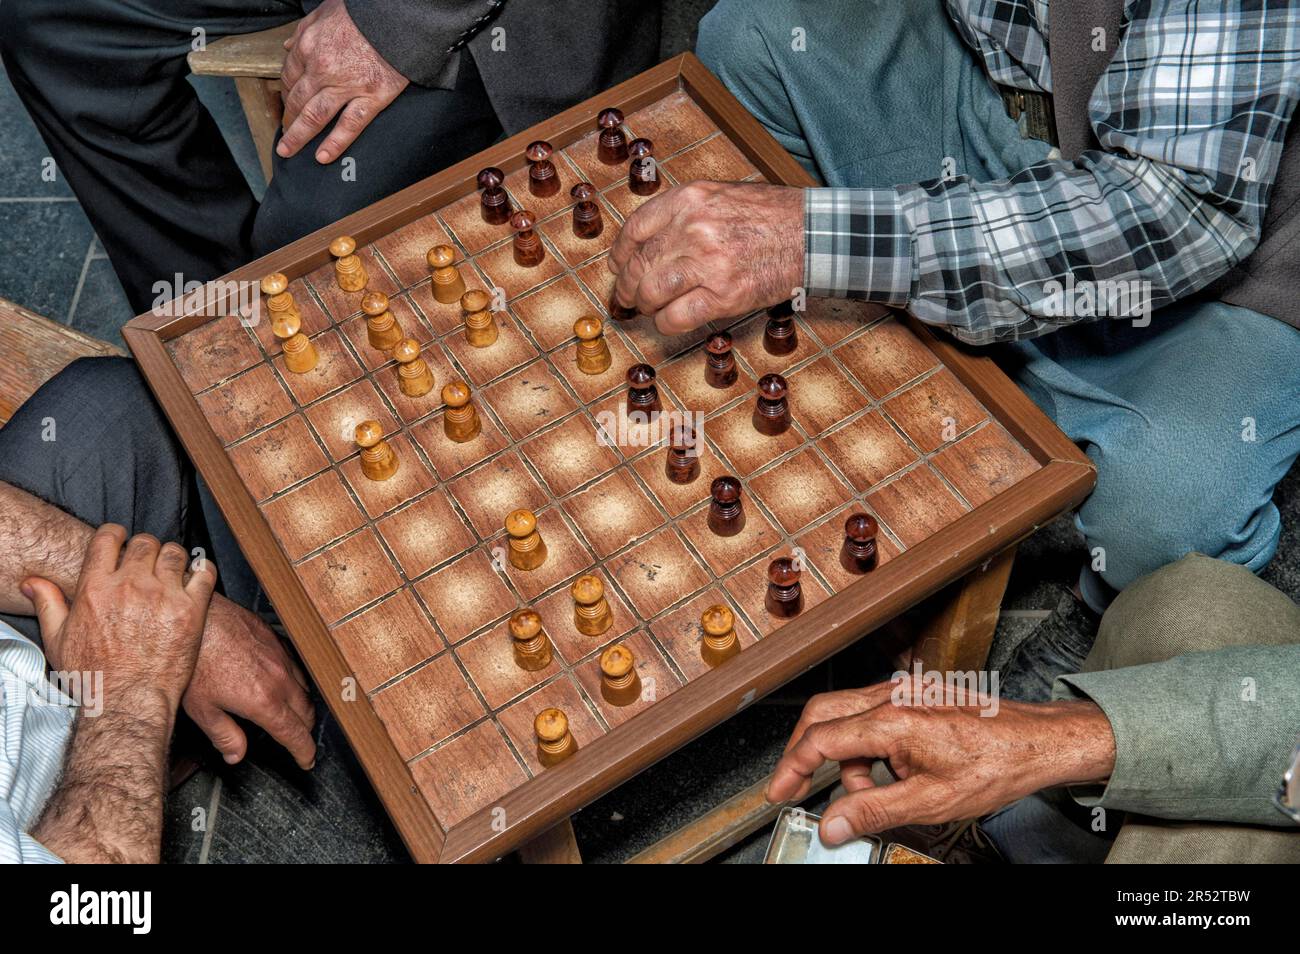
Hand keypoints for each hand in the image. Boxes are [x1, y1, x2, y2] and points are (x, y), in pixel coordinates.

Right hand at [25, 524, 215, 716]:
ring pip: (175, 553)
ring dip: (173, 558)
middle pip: (145, 542)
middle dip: (146, 548)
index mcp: (96, 588)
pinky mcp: (191, 609)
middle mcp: (130, 586)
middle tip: (149, 562)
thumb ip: (48, 604)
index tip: (123, 540)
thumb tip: (32, 582)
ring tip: (172, 571)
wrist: (129, 701)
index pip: (108, 537)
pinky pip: (204, 572)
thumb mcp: (59, 640)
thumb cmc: (94, 676)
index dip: (117, 534)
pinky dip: (203, 568)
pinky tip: (198, 575)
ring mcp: (163, 596)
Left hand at [184, 594, 317, 768]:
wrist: (194, 617)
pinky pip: (296, 664)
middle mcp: (279, 678)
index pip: (295, 734)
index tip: (306, 760)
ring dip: (302, 704)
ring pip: (305, 687)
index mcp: (263, 701)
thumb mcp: (201, 708)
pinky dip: (295, 679)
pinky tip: (281, 681)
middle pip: (307, 712)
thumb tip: (235, 753)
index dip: (304, 752)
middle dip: (305, 730)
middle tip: (297, 740)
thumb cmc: (193, 659)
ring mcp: (280, 656)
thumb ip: (224, 735)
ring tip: (292, 713)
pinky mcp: (275, 638)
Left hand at [278, 0, 408, 163]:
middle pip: (297, 100)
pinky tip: (322, 157)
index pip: (290, 75)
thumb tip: (288, 46)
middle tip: (283, 133)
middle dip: (287, 119)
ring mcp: (346, 86)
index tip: (286, 102)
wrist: (396, 17)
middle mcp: (322, 69)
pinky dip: (334, 143)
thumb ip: (304, 29)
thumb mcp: (325, 11)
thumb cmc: (363, 12)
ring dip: (298, 137)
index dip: (286, 91)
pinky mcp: (370, 98)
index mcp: (309, 46)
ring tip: (288, 151)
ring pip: (314, 116)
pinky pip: (349, 126)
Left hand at [608, 181, 804, 334]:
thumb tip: (651, 241)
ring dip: (644, 306)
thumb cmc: (772, 215)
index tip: (617, 266)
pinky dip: (665, 323)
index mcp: (689, 200)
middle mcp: (693, 229)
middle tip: (628, 297)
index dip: (620, 254)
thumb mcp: (721, 195)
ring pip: (651, 292)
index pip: (635, 229)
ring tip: (649, 310)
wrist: (812, 235)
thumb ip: (685, 212)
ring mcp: (707, 263)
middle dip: (627, 287)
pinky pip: (676, 317)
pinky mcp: (723, 296)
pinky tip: (669, 321)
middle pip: (639, 264)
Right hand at [767, 677, 1115, 846]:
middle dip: (804, 753)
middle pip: (822, 714)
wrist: (1036, 740)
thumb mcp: (931, 800)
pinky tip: (892, 768)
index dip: (791, 768)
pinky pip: (872, 712)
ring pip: (847, 714)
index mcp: (891, 720)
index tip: (778, 791)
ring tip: (874, 790)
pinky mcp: (915, 693)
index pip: (820, 740)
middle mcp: (892, 696)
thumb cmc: (995, 763)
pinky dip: (868, 742)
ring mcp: (903, 690)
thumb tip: (833, 823)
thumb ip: (874, 810)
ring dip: (846, 754)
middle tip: (796, 786)